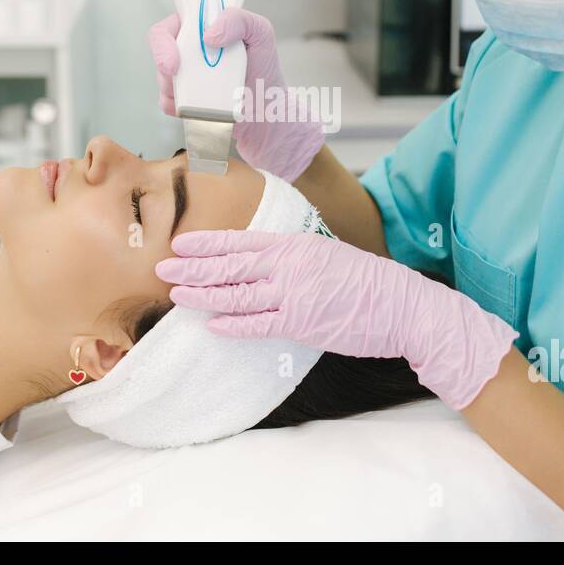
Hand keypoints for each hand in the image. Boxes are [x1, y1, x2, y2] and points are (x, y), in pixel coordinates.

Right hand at [147, 7, 324, 181]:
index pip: (173, 22)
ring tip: (203, 92)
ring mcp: (184, 74)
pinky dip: (177, 106)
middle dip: (162, 59)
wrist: (266, 111)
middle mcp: (189, 48)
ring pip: (163, 77)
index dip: (166, 36)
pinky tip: (197, 108)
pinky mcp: (182, 99)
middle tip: (174, 72)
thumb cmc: (264, 69)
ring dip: (176, 85)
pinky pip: (167, 102)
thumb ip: (240, 20)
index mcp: (203, 26)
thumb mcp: (261, 33)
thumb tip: (210, 34)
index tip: (175, 55)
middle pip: (160, 47)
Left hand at [154, 229, 519, 409]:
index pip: (241, 240)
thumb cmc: (363, 283)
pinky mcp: (302, 324)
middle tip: (163, 266)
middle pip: (231, 264)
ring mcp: (295, 294)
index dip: (207, 242)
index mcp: (295, 244)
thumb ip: (291, 256)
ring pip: (237, 294)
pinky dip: (233, 323)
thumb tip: (259, 260)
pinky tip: (212, 323)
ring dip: (204, 294)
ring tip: (177, 293)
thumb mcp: (324, 255)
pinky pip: (259, 324)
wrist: (401, 305)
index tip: (180, 242)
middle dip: (193, 266)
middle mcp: (290, 265)